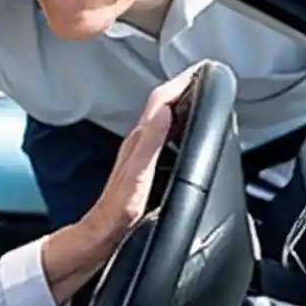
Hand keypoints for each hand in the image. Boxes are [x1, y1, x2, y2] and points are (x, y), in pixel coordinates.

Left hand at [85, 66, 199, 238]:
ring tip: (199, 94)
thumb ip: (149, 144)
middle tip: (205, 75)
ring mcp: (139, 157)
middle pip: (162, 105)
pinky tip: (184, 133)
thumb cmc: (116, 215)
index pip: (160, 101)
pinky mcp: (143, 169)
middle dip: (183, 87)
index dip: (180, 82)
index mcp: (138, 143)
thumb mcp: (136, 179)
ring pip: (162, 120)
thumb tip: (164, 111)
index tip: (202, 69)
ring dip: (180, 104)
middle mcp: (137, 145)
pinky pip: (162, 138)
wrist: (99, 237)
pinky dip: (176, 127)